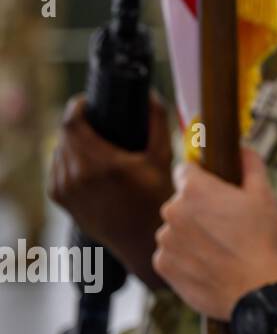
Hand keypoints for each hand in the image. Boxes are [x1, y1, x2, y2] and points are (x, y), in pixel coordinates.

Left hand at [47, 93, 173, 286]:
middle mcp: (77, 177)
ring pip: (58, 151)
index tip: (89, 102)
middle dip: (79, 124)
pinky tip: (87, 163)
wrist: (142, 238)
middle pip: (64, 135)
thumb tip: (150, 95)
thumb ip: (156, 121)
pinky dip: (68, 161)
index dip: (78, 106)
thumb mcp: (162, 157)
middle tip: (97, 121)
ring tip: (93, 142)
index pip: (72, 123)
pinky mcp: (61, 199)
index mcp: (101, 164)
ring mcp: (66, 190)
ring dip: (72, 142)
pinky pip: (56, 169)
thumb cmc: (156, 198)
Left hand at [153, 148, 276, 320]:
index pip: (186, 169)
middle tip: (228, 225)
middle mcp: (172, 211)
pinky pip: (172, 254)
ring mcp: (165, 240)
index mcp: (195, 189)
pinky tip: (211, 265)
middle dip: (201, 209)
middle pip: (182, 202)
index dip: (203, 176)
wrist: (258, 291)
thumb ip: (250, 166)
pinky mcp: (163, 266)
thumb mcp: (264, 196)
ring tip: (222, 250)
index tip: (216, 187)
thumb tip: (243, 149)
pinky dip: (187, 257)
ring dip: (193, 234)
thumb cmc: (264, 242)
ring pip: (177, 229)